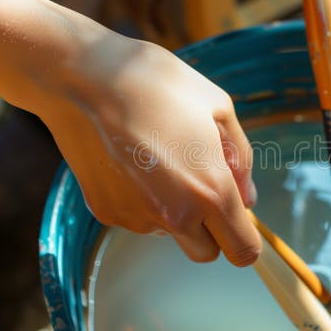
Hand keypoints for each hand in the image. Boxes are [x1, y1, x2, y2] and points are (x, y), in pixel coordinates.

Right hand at [36, 18, 260, 266]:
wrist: (82, 78)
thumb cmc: (157, 83)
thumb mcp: (218, 107)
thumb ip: (240, 159)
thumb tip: (248, 198)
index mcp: (210, 190)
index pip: (242, 250)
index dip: (247, 239)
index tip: (240, 218)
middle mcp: (174, 215)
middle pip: (206, 252)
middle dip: (212, 229)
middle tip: (202, 183)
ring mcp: (136, 217)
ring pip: (170, 234)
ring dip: (175, 212)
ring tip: (160, 159)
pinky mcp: (106, 212)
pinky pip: (138, 219)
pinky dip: (143, 200)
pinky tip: (133, 161)